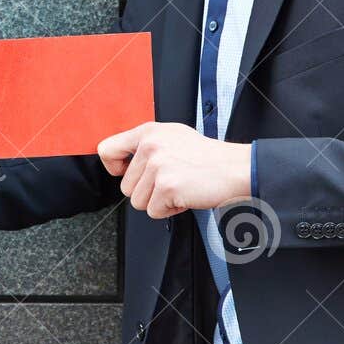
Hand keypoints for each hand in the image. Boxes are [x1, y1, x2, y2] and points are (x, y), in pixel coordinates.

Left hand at [97, 122, 250, 218]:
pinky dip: (169, 210)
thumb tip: (120, 161)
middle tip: (172, 180)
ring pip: (137, 201)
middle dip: (147, 191)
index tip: (127, 172)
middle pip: (125, 186)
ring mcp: (158, 166)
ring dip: (158, 201)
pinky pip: (153, 211)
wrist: (237, 168)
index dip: (114, 167)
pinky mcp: (166, 186)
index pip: (106, 150)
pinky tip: (185, 195)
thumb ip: (146, 145)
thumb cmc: (208, 157)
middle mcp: (150, 146)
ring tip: (180, 186)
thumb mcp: (172, 137)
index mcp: (148, 132)